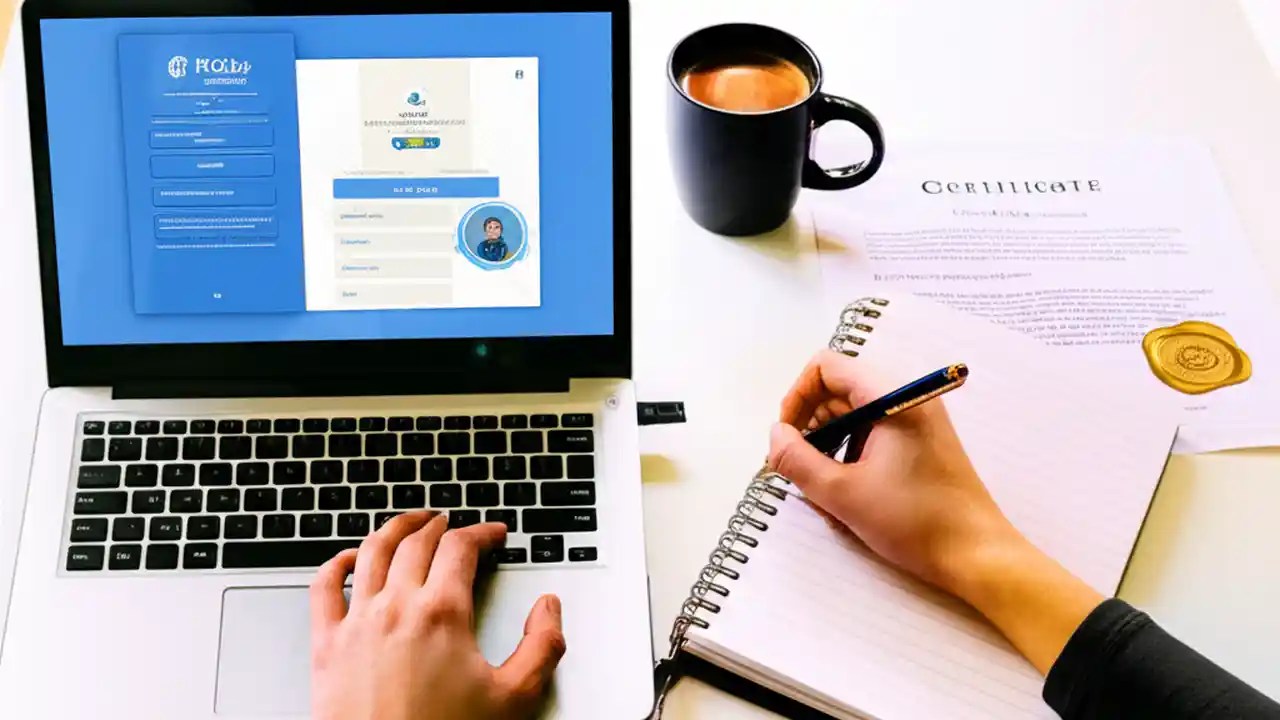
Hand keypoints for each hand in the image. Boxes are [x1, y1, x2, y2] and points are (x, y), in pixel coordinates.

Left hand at [310, 512, 565, 719]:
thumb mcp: (513, 698)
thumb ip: (541, 647)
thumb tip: (548, 609)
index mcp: (442, 614)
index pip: (462, 547)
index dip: (482, 532)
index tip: (493, 534)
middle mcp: (396, 607)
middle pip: (417, 542)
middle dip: (439, 525)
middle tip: (452, 523)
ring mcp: (356, 622)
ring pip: (371, 551)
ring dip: (393, 529)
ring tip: (409, 523)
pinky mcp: (326, 644)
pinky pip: (323, 587)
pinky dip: (336, 563)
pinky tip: (348, 557)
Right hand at [767, 350, 1018, 595]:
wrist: (976, 554)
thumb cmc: (914, 521)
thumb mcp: (842, 493)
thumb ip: (798, 460)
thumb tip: (775, 436)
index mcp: (892, 396)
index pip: (827, 366)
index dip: (797, 397)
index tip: (787, 438)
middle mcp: (906, 397)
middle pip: (838, 390)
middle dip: (810, 427)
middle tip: (797, 469)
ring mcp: (915, 420)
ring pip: (852, 415)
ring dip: (828, 445)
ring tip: (823, 488)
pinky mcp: (920, 442)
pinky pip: (871, 434)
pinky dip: (850, 456)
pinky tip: (848, 493)